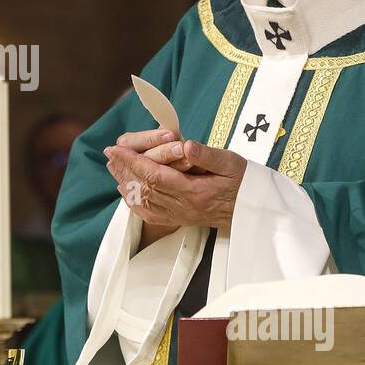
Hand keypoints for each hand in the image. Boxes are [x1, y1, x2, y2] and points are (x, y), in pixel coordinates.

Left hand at [104, 139, 247, 230]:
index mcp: (194, 192)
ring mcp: (180, 216)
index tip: (117, 148)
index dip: (132, 161)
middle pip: (144, 188)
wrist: (254, 211)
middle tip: (110, 153)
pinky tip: (127, 191)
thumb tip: (185, 145)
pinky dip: (134, 202)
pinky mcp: (180, 220)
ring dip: (125, 182)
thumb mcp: (232, 162)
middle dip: (124, 168)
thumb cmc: (244, 182)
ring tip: (113, 166)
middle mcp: (183, 207)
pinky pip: (150, 214)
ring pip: (144, 201)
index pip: (154, 176)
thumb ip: (207, 155)